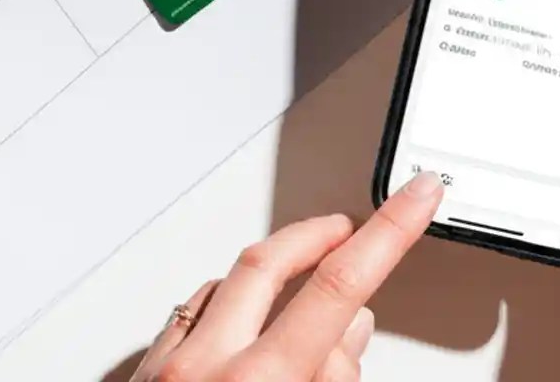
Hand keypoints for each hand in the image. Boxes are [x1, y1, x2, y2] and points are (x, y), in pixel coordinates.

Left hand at [130, 171, 443, 381]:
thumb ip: (333, 380)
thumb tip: (348, 330)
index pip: (340, 287)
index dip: (388, 233)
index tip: (416, 196)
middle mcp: (206, 366)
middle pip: (273, 261)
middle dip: (320, 235)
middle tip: (354, 229)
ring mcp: (168, 367)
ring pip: (225, 282)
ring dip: (272, 273)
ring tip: (305, 291)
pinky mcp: (142, 374)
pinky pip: (189, 312)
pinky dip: (226, 302)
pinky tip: (242, 316)